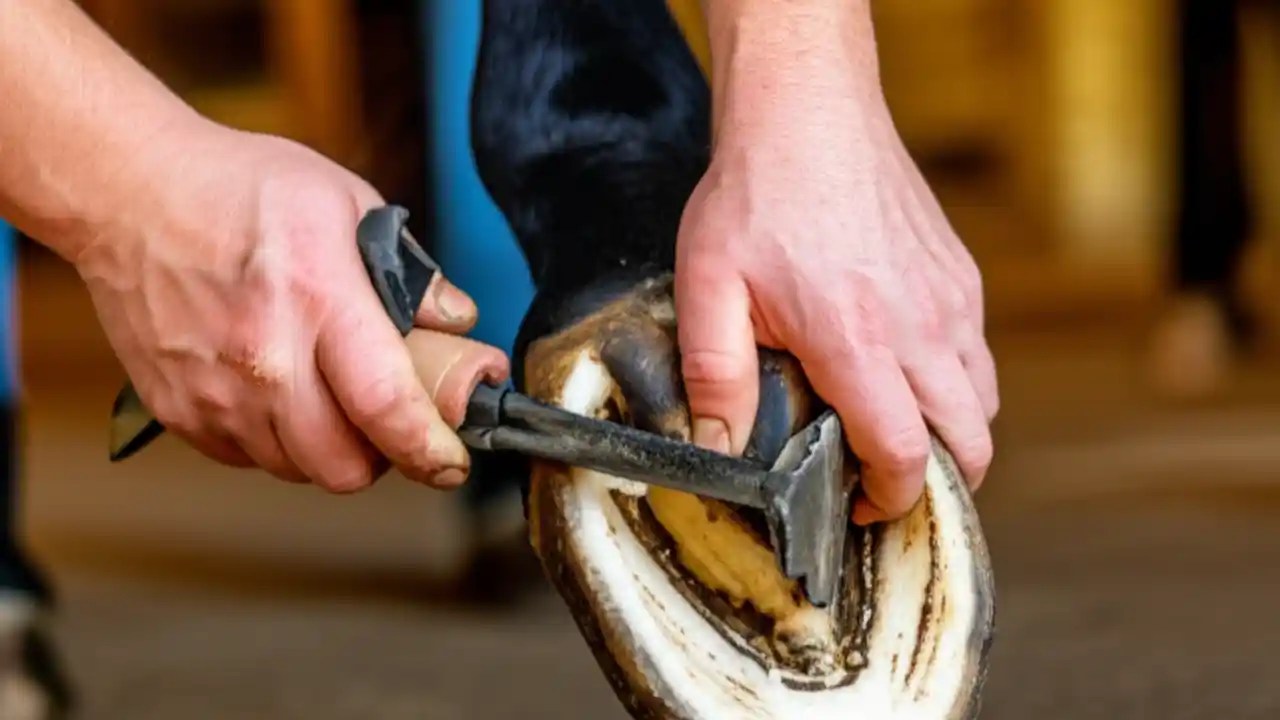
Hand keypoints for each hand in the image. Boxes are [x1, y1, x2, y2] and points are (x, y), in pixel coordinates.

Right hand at [73, 118, 508, 490]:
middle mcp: (264, 358)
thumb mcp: (346, 202)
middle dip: (381, 455)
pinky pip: (245, 458)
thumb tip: (455, 321)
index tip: (451, 460)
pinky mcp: (177, 410)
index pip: (385, 406)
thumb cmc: (238, 188)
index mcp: (318, 300)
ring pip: (296, 469)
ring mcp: (214, 392)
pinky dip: (274, 441)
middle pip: (342, 465)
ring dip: (327, 449)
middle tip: (389, 421)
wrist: (128, 192)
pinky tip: (279, 393)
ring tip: (330, 398)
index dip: (428, 447)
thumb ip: (410, 272)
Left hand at [675, 70, 997, 524]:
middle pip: (970, 442)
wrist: (808, 112)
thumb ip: (715, 375)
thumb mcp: (709, 286)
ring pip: (984, 400)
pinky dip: (957, 383)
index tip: (857, 509)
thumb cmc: (757, 194)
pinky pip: (978, 353)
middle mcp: (920, 327)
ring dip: (952, 433)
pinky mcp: (961, 276)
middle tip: (884, 484)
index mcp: (857, 340)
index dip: (890, 501)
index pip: (906, 454)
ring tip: (894, 433)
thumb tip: (718, 446)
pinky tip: (903, 371)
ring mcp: (950, 299)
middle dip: (937, 482)